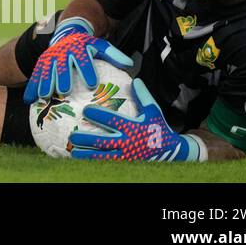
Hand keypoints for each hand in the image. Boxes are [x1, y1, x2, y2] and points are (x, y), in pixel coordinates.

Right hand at [23, 17, 132, 102]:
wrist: (67, 33)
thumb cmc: (87, 46)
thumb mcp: (101, 46)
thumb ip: (114, 55)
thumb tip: (129, 65)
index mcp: (78, 49)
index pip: (83, 60)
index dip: (87, 71)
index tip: (91, 83)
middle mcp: (62, 53)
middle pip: (62, 66)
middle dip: (62, 78)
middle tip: (63, 91)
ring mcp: (50, 58)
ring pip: (46, 71)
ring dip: (44, 83)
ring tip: (44, 97)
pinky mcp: (41, 63)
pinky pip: (35, 76)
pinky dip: (31, 87)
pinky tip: (28, 100)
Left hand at [69, 77, 205, 161]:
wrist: (173, 154)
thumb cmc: (159, 130)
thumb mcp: (154, 112)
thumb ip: (143, 96)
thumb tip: (135, 79)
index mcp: (134, 128)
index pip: (113, 121)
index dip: (98, 116)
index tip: (85, 110)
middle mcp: (128, 143)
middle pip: (103, 142)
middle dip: (86, 139)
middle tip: (72, 136)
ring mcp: (126, 157)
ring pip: (102, 158)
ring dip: (86, 155)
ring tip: (72, 151)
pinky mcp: (125, 166)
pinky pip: (106, 166)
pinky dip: (93, 164)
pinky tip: (81, 161)